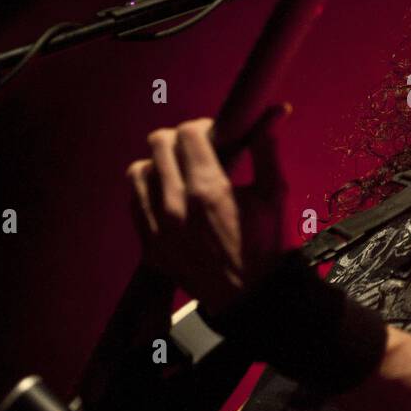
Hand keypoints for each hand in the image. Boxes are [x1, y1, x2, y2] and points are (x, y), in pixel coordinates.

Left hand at [126, 104, 291, 317]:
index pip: (188, 132)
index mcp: (208, 189)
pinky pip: (134, 204)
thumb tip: (275, 111)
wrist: (253, 298)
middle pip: (157, 144)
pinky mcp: (150, 247)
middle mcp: (176, 205)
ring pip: (137, 172)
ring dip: (157, 166)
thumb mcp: (276, 193)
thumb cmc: (269, 245)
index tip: (215, 137)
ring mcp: (158, 228)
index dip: (203, 127)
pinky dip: (149, 195)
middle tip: (196, 151)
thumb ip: (268, 148)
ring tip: (178, 175)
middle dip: (178, 140)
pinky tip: (170, 200)